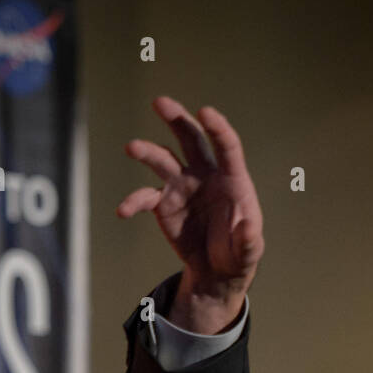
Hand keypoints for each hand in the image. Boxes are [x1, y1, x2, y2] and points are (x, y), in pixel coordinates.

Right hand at [117, 95, 263, 331]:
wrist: (216, 269)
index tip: (204, 112)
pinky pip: (145, 197)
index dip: (217, 128)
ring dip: (147, 151)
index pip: (226, 146)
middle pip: (190, 139)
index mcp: (232, 179)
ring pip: (163, 160)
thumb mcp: (249, 251)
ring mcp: (182, 185)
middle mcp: (205, 174)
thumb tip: (247, 227)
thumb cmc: (238, 253)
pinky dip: (133, 202)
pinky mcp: (163, 203)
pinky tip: (123, 211)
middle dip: (176, 119)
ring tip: (132, 147)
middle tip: (160, 102)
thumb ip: (248, 240)